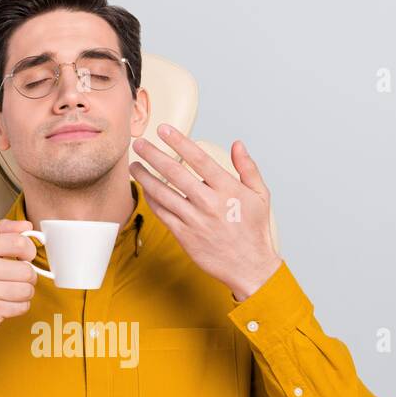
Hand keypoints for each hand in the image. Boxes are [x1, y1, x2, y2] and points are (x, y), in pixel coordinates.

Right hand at [0, 219, 38, 354]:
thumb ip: (1, 233)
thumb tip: (27, 225)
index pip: (19, 242)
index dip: (30, 250)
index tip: (26, 256)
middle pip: (27, 270)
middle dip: (27, 276)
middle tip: (15, 279)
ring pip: (27, 290)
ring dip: (24, 293)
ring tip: (9, 291)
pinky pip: (22, 307)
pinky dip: (18, 307)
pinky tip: (4, 303)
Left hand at [130, 124, 281, 299]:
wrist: (249, 267)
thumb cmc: (254, 230)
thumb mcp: (260, 196)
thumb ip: (248, 168)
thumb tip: (237, 144)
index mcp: (228, 189)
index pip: (198, 158)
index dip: (179, 141)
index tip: (164, 130)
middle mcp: (209, 203)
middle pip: (175, 172)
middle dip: (153, 155)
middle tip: (140, 144)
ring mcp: (195, 220)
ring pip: (163, 193)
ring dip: (145, 177)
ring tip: (134, 165)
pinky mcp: (185, 236)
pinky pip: (163, 214)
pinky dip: (152, 200)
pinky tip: (145, 190)